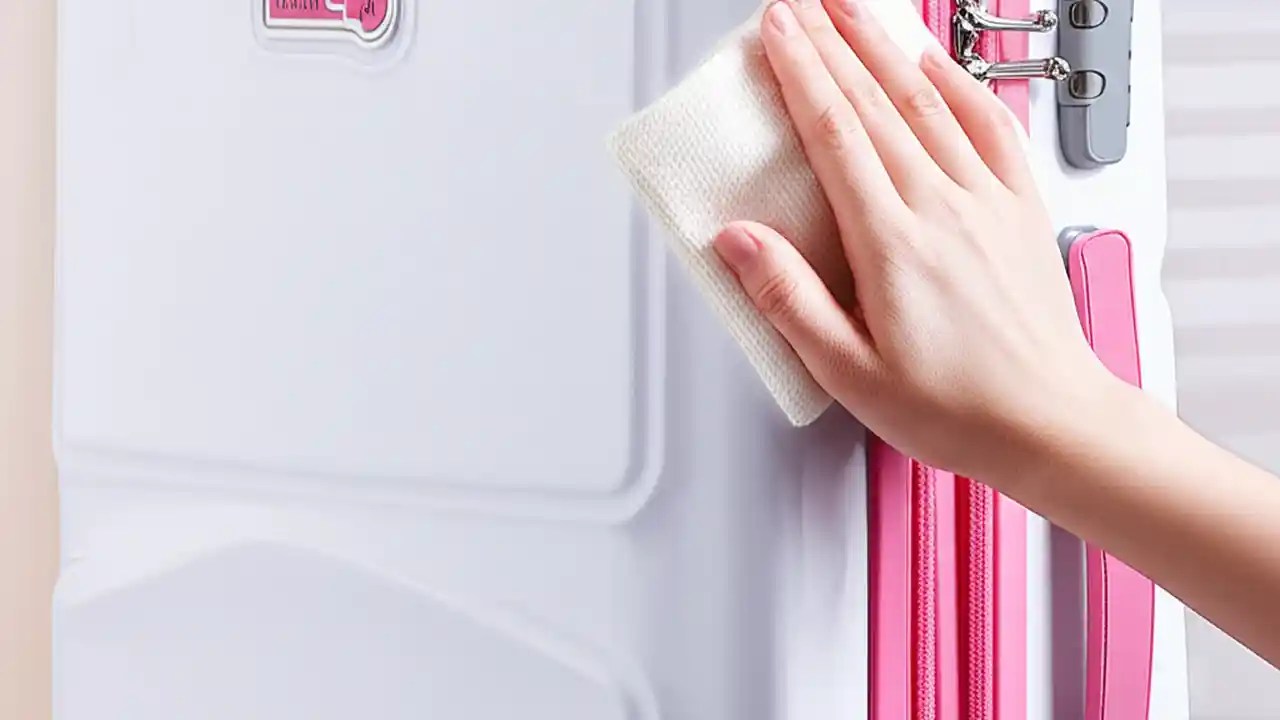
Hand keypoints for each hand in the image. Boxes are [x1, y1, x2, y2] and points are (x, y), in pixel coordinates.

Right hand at [714, 0, 1127, 480]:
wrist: (1050, 423)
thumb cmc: (956, 407)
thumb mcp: (849, 371)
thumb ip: (789, 299)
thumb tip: (738, 241)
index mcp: (893, 245)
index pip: (835, 134)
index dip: (800, 72)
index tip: (775, 31)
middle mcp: (942, 209)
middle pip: (874, 103)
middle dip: (830, 43)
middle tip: (799, 6)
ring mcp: (987, 203)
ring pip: (927, 102)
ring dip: (884, 48)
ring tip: (852, 9)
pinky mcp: (1020, 210)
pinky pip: (990, 127)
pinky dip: (958, 85)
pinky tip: (935, 64)